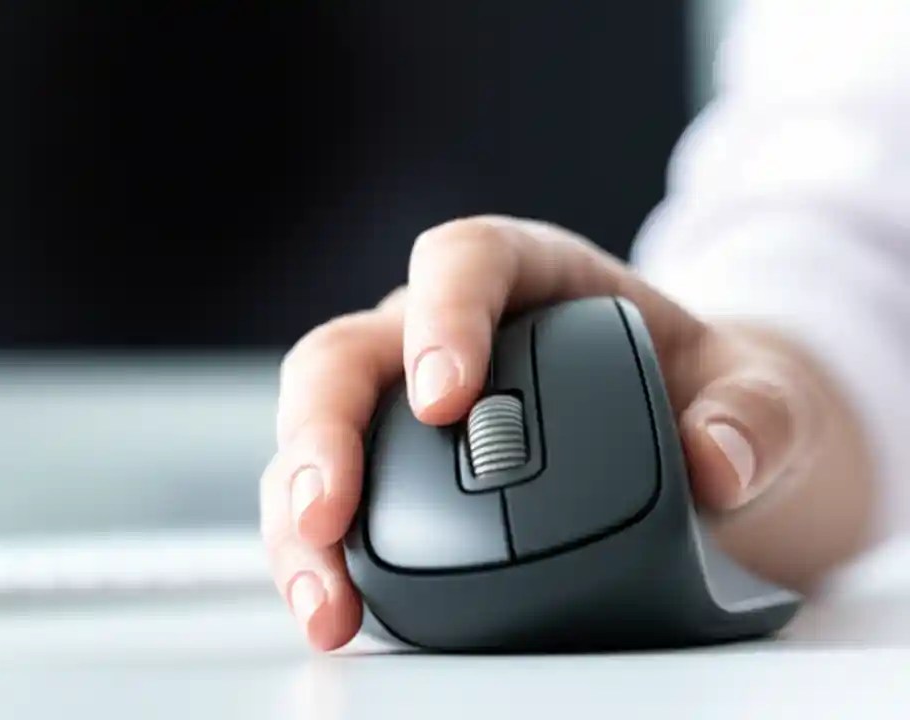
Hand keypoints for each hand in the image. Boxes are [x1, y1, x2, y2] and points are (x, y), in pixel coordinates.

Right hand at [259, 216, 873, 650]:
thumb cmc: (694, 392)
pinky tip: (330, 606)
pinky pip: (324, 499)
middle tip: (333, 506)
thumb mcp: (751, 388)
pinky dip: (317, 555)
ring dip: (298, 510)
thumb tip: (717, 463)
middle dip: (324, 430)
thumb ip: (753, 414)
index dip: (441, 317)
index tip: (444, 397)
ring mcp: (398, 403)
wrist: (679, 440)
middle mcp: (437, 333)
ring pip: (313, 431)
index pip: (461, 261)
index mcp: (525, 278)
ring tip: (321, 590)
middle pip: (346, 352)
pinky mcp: (384, 471)